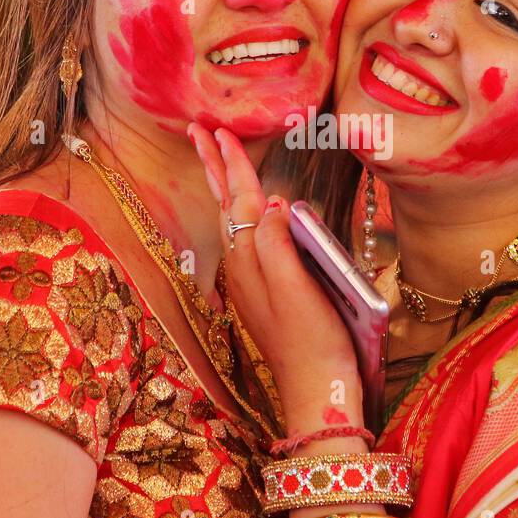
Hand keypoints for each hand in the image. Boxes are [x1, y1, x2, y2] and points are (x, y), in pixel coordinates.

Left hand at [187, 123, 362, 425]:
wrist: (316, 388)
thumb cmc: (313, 340)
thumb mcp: (295, 287)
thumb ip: (276, 242)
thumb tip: (268, 201)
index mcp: (251, 258)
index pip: (240, 198)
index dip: (233, 163)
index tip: (221, 130)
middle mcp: (245, 267)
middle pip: (227, 205)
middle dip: (216, 167)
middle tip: (201, 131)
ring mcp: (252, 281)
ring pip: (234, 221)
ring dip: (226, 188)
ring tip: (219, 161)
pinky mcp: (266, 293)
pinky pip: (248, 240)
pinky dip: (244, 214)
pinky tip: (250, 214)